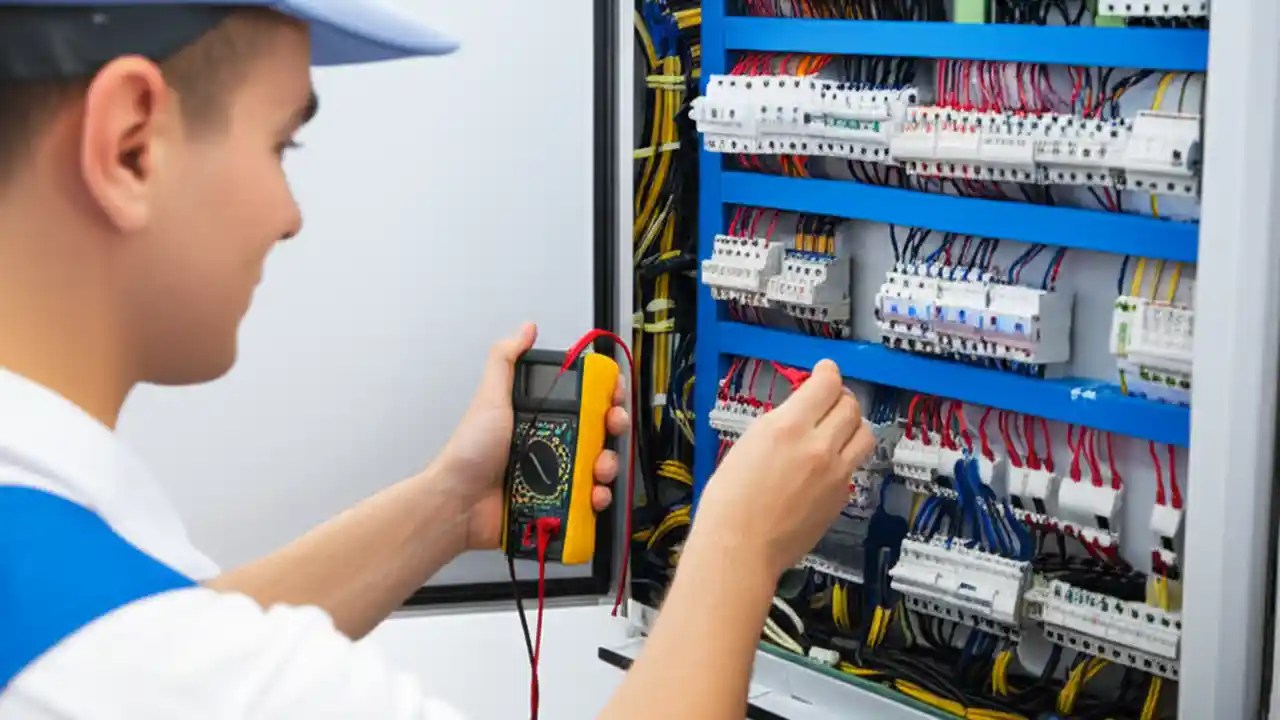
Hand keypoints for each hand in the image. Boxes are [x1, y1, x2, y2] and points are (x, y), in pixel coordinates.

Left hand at [435, 323, 629, 550]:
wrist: (459, 503)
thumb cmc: (470, 452)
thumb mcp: (490, 398)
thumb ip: (506, 360)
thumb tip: (525, 329)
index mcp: (539, 418)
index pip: (583, 402)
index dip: (604, 397)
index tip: (613, 396)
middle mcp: (549, 445)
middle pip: (597, 434)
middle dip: (612, 430)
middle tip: (611, 429)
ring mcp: (555, 477)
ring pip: (597, 467)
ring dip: (608, 466)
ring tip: (598, 470)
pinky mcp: (557, 505)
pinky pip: (587, 500)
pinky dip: (597, 498)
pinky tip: (594, 495)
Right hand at [690, 360, 873, 579]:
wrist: (740, 546)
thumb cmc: (729, 500)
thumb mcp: (748, 444)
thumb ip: (779, 425)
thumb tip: (797, 415)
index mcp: (787, 427)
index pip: (826, 385)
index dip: (828, 373)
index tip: (826, 371)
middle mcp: (818, 446)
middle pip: (850, 406)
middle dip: (841, 398)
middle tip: (831, 400)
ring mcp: (835, 473)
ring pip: (864, 434)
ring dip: (853, 426)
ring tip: (839, 430)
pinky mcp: (841, 497)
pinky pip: (853, 467)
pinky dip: (844, 459)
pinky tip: (826, 466)